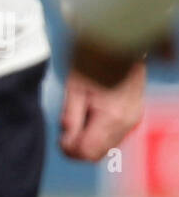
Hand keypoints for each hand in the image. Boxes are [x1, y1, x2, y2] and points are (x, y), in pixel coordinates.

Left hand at [59, 38, 146, 161]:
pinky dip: (101, 132)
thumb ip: (70, 117)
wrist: (119, 44)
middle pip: (98, 152)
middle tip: (65, 132)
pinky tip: (91, 116)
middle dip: (79, 146)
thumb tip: (66, 139)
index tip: (60, 139)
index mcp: (110, 116)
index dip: (70, 149)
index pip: (88, 151)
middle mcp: (126, 122)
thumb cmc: (95, 61)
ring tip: (78, 119)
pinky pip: (115, 135)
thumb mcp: (74, 88)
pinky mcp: (135, 115)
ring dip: (90, 139)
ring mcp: (133, 119)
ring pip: (107, 146)